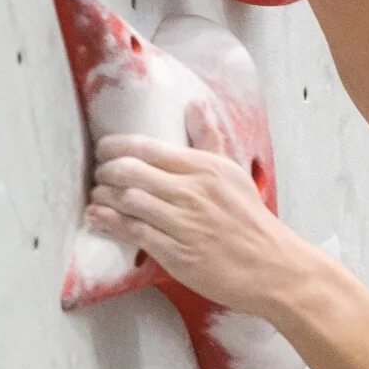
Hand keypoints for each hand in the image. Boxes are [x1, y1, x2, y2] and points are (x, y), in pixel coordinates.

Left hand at [87, 101, 316, 321]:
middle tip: (100, 176)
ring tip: (98, 196)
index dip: (115, 147)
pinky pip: (132, 231)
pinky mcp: (176, 253)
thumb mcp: (233, 173)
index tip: (104, 150)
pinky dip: (109, 222)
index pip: (148, 148)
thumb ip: (209, 139)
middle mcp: (193, 192)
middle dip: (104, 172)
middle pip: (129, 172)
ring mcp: (184, 223)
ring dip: (103, 197)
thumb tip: (195, 103)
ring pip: (127, 201)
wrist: (270, 266)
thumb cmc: (249, 220)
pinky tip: (98, 217)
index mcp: (206, 168)